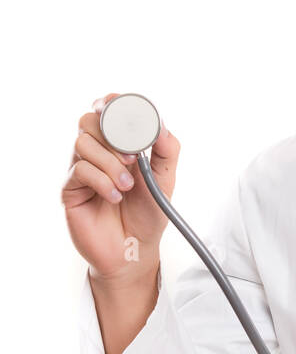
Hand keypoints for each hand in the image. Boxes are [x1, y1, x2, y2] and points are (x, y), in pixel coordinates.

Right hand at [61, 93, 179, 282]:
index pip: (108, 111)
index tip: (124, 110)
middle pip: (89, 120)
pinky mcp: (71, 189)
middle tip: (132, 158)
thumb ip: (166, 149)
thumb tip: (160, 124)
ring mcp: (81, 169)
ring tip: (126, 186)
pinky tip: (114, 197)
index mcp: (119, 145)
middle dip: (112, 135)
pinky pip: (79, 170)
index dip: (113, 104)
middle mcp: (97, 152)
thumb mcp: (165, 179)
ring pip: (83, 142)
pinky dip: (101, 181)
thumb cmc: (148, 213)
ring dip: (109, 162)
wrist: (135, 249)